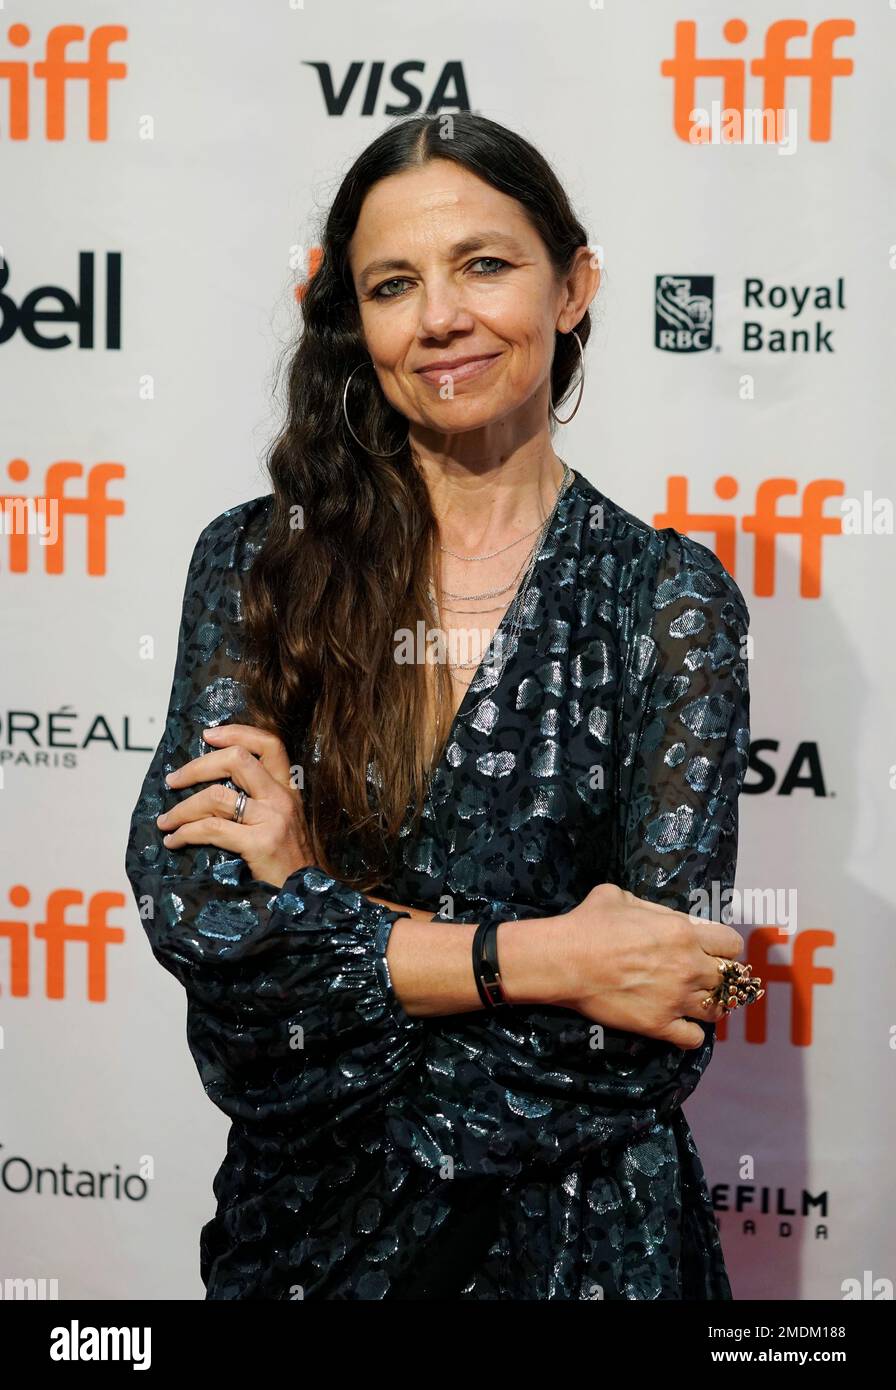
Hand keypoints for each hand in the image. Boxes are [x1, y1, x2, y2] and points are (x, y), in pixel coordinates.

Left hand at [156, 724, 312, 889]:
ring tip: (166, 820)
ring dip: (183, 807)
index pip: (269, 744)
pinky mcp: (260, 842)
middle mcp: (282, 798)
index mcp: (288, 789)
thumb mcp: (282, 821)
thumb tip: (212, 787)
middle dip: (197, 767)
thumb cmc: (288, 861)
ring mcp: (272, 819)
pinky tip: (175, 840)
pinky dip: (186, 832)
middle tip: (173, 780)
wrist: (306, 896)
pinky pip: (212, 829)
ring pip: (217, 795)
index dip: (237, 732)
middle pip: (237, 759)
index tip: (208, 735)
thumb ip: (260, 800)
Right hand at [561, 882, 745, 1050]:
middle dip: (719, 976)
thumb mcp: (622, 897)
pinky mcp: (659, 1025)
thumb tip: (668, 917)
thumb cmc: (590, 923)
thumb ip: (654, 908)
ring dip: (709, 1005)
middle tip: (702, 976)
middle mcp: (688, 967)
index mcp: (683, 932)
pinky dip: (691, 1033)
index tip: (713, 950)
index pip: (731, 944)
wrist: (565, 960)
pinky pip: (693, 1038)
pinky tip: (679, 1024)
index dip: (724, 947)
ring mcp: (676, 999)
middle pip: (729, 978)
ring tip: (694, 1001)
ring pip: (717, 1011)